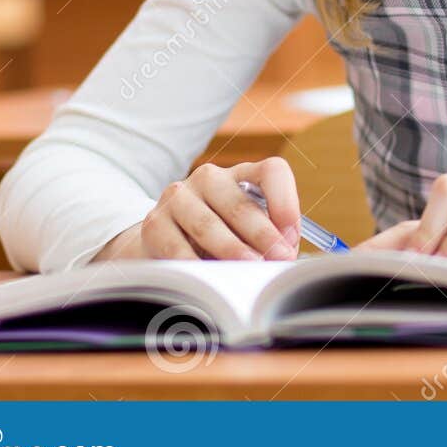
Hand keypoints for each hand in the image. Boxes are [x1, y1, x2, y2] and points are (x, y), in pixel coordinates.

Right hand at [94, 157, 301, 262]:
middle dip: (263, 234)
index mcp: (241, 175)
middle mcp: (210, 178)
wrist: (164, 240)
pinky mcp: (155, 222)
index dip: (285, 200)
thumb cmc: (218, 236)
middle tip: (278, 257)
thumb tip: (285, 255)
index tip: (291, 232)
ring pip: (207, 223)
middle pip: (239, 203)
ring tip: (250, 266)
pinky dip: (196, 264)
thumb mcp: (245, 229)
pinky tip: (210, 275)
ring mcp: (179, 197)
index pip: (271, 171)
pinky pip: (177, 246)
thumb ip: (268, 236)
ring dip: (232, 248)